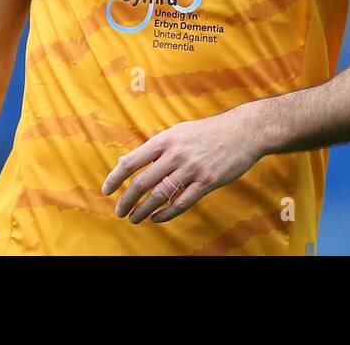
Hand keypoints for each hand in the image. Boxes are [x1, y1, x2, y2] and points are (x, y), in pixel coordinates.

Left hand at [100, 105, 266, 223]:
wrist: (243, 131)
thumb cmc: (207, 132)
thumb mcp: (179, 132)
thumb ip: (157, 148)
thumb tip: (129, 161)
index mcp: (165, 140)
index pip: (132, 161)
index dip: (116, 178)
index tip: (106, 191)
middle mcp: (176, 154)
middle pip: (142, 182)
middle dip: (127, 200)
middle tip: (119, 212)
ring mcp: (192, 169)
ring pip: (160, 196)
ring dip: (143, 210)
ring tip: (134, 219)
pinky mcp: (207, 182)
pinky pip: (182, 203)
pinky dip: (166, 214)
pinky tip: (156, 218)